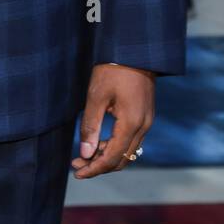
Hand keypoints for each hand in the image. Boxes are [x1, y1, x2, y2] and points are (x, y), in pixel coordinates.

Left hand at [71, 63, 154, 178]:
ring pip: (128, 151)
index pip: (112, 157)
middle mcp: (143, 127)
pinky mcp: (145, 116)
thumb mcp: (97, 96)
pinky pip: (131, 140)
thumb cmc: (113, 70)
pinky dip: (116, 146)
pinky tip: (100, 142)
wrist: (134, 51)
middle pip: (122, 159)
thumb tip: (85, 154)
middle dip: (99, 165)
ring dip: (107, 157)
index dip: (94, 168)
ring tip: (85, 155)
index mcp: (132, 123)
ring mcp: (147, 122)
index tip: (77, 173)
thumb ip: (91, 126)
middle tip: (77, 164)